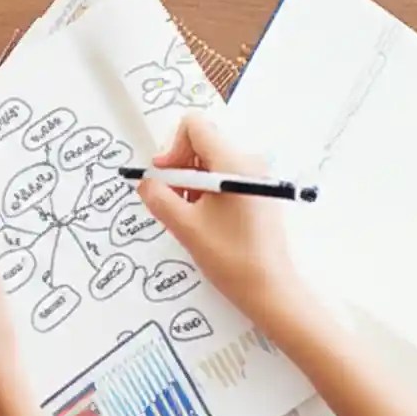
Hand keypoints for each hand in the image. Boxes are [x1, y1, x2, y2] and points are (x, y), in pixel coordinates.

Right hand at [137, 113, 300, 325]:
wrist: (271, 289)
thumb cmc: (230, 258)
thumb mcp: (185, 226)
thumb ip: (158, 197)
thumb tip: (145, 181)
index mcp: (233, 164)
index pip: (195, 126)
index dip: (172, 147)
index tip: (166, 177)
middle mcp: (249, 162)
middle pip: (202, 142)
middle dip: (180, 166)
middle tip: (173, 199)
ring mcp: (256, 176)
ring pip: (211, 160)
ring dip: (192, 181)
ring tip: (190, 214)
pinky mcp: (258, 190)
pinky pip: (224, 176)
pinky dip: (207, 190)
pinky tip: (205, 218)